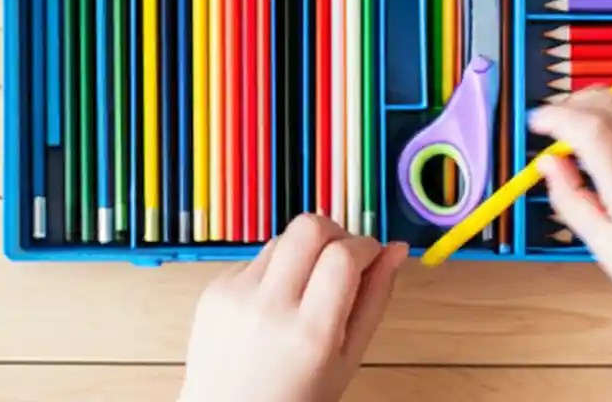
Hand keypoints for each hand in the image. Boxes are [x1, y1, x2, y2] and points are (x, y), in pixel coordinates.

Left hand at [179, 214, 407, 401]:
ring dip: (304, 253)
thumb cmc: (296, 398)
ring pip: (282, 239)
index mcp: (309, 334)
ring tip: (305, 294)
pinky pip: (256, 260)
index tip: (371, 256)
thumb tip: (397, 250)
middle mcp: (268, 308)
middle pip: (309, 227)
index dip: (366, 246)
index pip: (343, 256)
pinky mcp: (214, 289)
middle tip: (342, 259)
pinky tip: (274, 308)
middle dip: (335, 232)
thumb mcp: (347, 360)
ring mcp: (235, 295)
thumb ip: (375, 300)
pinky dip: (274, 272)